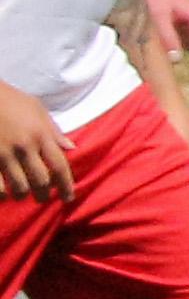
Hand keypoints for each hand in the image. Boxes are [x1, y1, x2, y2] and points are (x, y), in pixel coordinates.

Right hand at [0, 86, 70, 202]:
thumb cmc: (11, 100)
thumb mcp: (37, 109)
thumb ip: (53, 130)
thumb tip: (71, 148)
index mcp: (40, 134)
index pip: (59, 166)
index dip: (66, 186)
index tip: (69, 197)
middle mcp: (24, 146)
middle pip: (41, 181)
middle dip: (44, 195)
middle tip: (43, 199)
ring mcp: (3, 153)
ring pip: (19, 187)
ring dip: (23, 195)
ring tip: (23, 195)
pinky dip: (2, 194)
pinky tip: (4, 194)